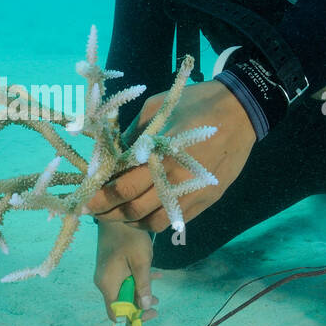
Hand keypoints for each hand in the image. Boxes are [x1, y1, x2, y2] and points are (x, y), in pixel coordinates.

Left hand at [86, 80, 255, 232]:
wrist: (242, 111)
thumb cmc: (196, 103)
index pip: (122, 187)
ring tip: (117, 214)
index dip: (100, 198)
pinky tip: (143, 213)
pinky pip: (173, 221)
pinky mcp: (205, 200)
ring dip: (130, 221)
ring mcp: (191, 193)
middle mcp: (175, 179)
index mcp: (160, 155)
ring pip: (152, 222)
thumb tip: (112, 153)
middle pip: (134, 209)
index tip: (83, 201)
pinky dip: (153, 222)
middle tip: (94, 211)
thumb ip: (132, 135)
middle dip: (109, 213)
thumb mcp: (156, 109)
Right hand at [94, 220, 157, 320]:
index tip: (149, 313)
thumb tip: (145, 307)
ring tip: (156, 292)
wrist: (117, 214)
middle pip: (120, 303)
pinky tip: (154, 275)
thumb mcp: (141, 262)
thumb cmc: (130, 237)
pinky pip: (123, 280)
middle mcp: (104, 282)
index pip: (115, 313)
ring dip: (140, 293)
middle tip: (156, 301)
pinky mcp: (111, 266)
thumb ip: (143, 286)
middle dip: (139, 305)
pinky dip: (137, 280)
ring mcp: (106, 273)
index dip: (132, 318)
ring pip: (123, 291)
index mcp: (108, 284)